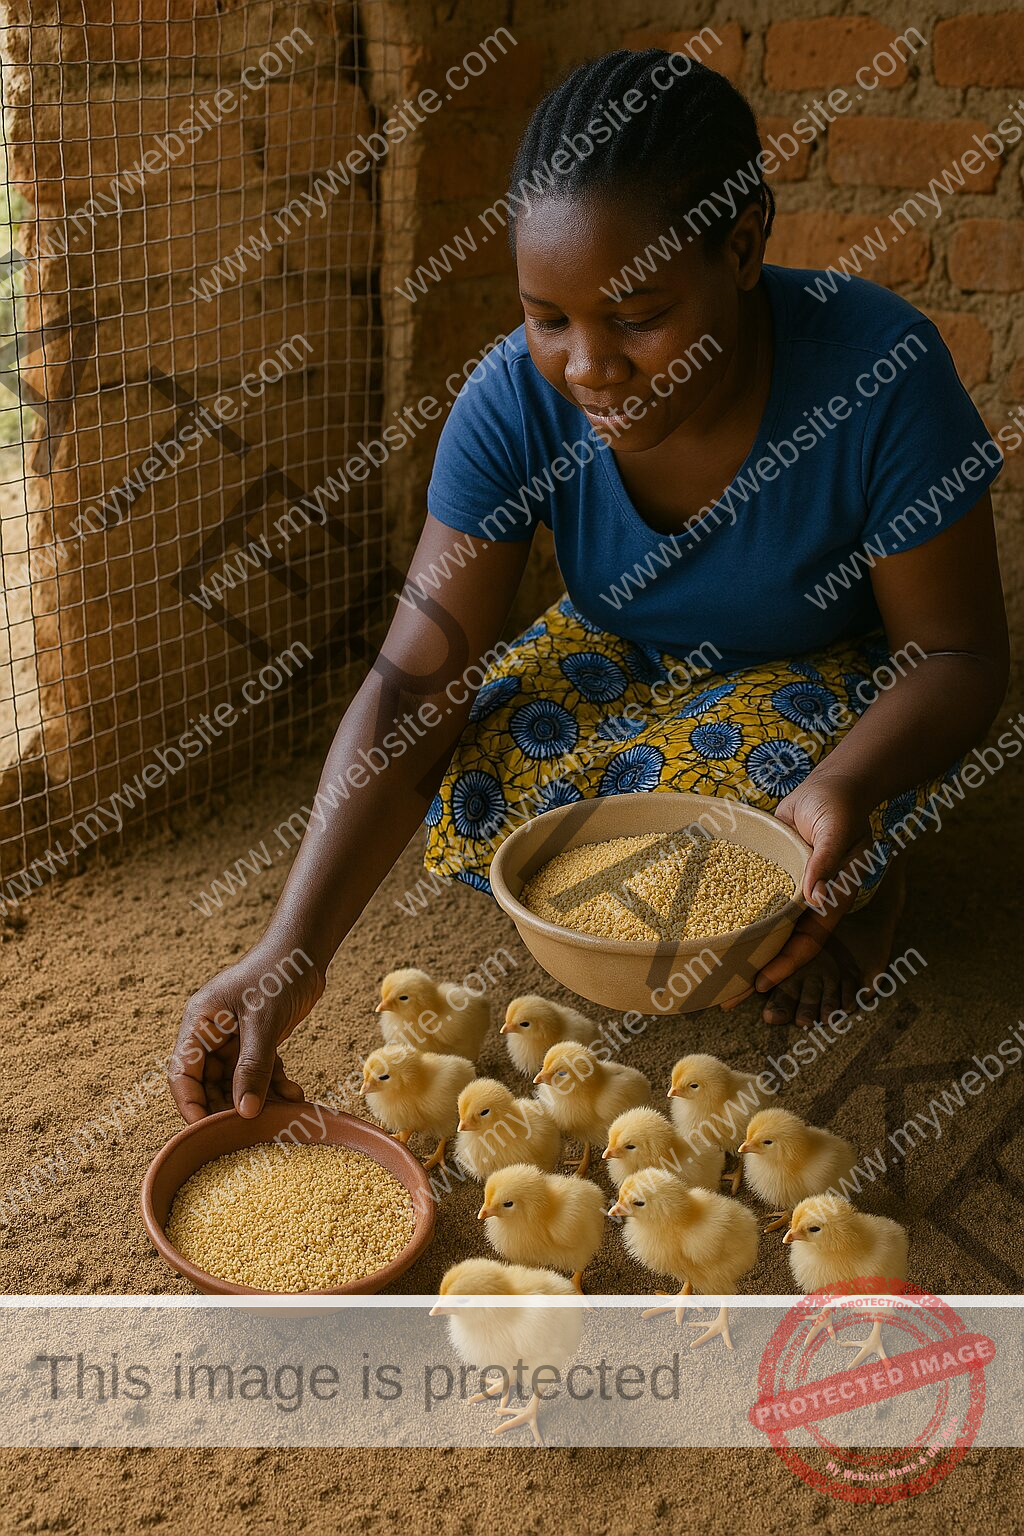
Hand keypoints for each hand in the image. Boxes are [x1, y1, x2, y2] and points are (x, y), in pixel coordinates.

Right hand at [169, 935, 325, 1123]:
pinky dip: (275, 1086)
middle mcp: (212, 1033)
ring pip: (237, 1083)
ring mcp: (235, 1039)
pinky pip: (260, 1073)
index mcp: (199, 1023)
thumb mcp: (262, 1022)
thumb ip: (252, 1067)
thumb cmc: (277, 973)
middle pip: (208, 1084)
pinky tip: (294, 1095)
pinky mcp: (258, 1042)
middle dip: (227, 1107)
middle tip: (248, 1130)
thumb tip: (244, 1111)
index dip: (190, 1104)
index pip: (182, 1073)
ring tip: (280, 1113)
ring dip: (257, 1099)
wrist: (306, 950)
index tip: (205, 1131)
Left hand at [721, 772, 872, 1004]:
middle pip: (782, 943)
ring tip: (712, 973)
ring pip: (765, 927)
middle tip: (726, 998)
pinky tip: (711, 929)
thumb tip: (815, 898)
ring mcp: (789, 888)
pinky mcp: (772, 873)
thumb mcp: (836, 831)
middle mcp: (808, 900)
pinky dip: (737, 915)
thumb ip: (827, 862)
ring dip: (744, 948)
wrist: (832, 786)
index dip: (785, 964)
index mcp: (831, 898)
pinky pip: (754, 900)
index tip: (761, 983)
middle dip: (757, 970)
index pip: (807, 941)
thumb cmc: (838, 805)